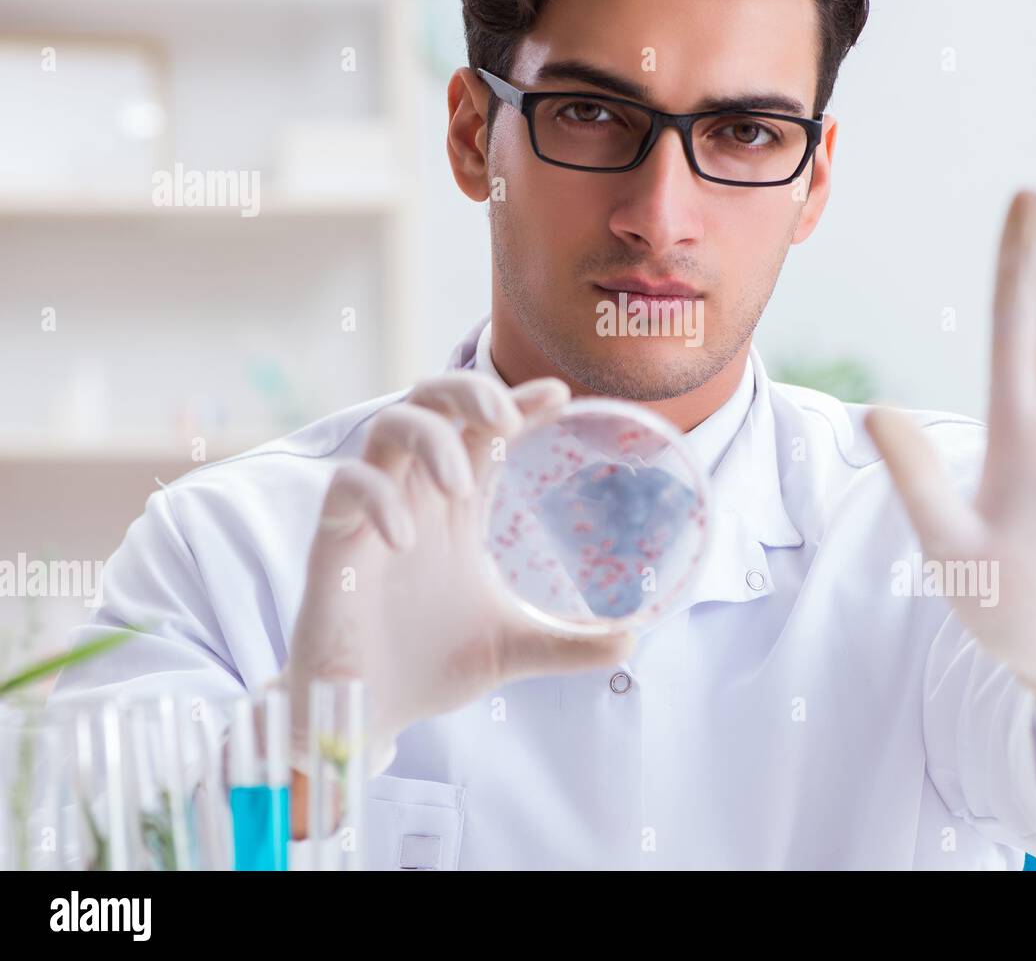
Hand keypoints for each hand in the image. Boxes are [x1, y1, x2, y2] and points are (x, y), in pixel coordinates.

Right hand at [276, 371, 635, 776]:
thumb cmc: (429, 664)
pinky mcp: (332, 542)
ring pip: (388, 427)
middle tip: (504, 419)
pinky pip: (345, 488)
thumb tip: (632, 641)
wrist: (364, 714)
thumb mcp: (511, 647)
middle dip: (466, 392)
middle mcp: (414, 494)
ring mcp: (371, 512)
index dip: (519, 402)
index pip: (484, 430)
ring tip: (460, 485)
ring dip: (428, 439)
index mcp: (454, 505)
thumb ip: (568, 642)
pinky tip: (404, 538)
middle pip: (430, 400)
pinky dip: (375, 498)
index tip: (560, 395)